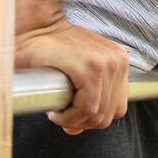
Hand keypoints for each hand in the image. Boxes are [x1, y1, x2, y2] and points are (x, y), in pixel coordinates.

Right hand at [15, 7, 130, 135]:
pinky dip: (69, 118)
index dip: (94, 118)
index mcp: (119, 62)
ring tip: (57, 111)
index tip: (72, 115)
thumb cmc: (51, 49)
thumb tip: (76, 131)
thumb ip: (84, 101)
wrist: (37, 26)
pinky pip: (87, 109)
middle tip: (61, 114)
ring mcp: (107, 64)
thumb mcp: (76, 73)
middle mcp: (119, 62)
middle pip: (108, 115)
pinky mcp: (91, 68)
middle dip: (82, 123)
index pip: (117, 108)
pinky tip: (55, 112)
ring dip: (73, 121)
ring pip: (97, 116)